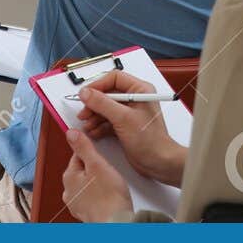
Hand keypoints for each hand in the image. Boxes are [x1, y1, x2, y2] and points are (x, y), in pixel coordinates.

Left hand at [63, 128, 135, 222]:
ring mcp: (76, 204)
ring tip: (111, 184)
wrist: (116, 224)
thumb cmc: (109, 196)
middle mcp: (68, 191)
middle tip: (109, 170)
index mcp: (68, 177)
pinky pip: (92, 197)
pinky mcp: (86, 213)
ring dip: (97, 182)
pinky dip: (99, 195)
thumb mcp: (97, 164)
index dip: (92, 152)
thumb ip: (83, 147)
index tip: (103, 155)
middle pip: (82, 170)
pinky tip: (109, 196)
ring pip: (87, 184)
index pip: (77, 155)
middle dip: (95, 168)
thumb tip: (70, 133)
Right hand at [73, 70, 185, 185]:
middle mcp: (135, 99)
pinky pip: (108, 121)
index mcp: (140, 90)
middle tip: (83, 113)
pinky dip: (99, 126)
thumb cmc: (149, 139)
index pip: (114, 79)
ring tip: (87, 125)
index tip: (85, 94)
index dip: (98, 85)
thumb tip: (85, 92)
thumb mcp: (123, 118)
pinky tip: (93, 132)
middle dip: (94, 104)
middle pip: (107, 94)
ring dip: (94, 116)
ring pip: (106, 108)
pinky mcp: (125, 126)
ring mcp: (129, 113)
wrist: (158, 163)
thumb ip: (102, 103)